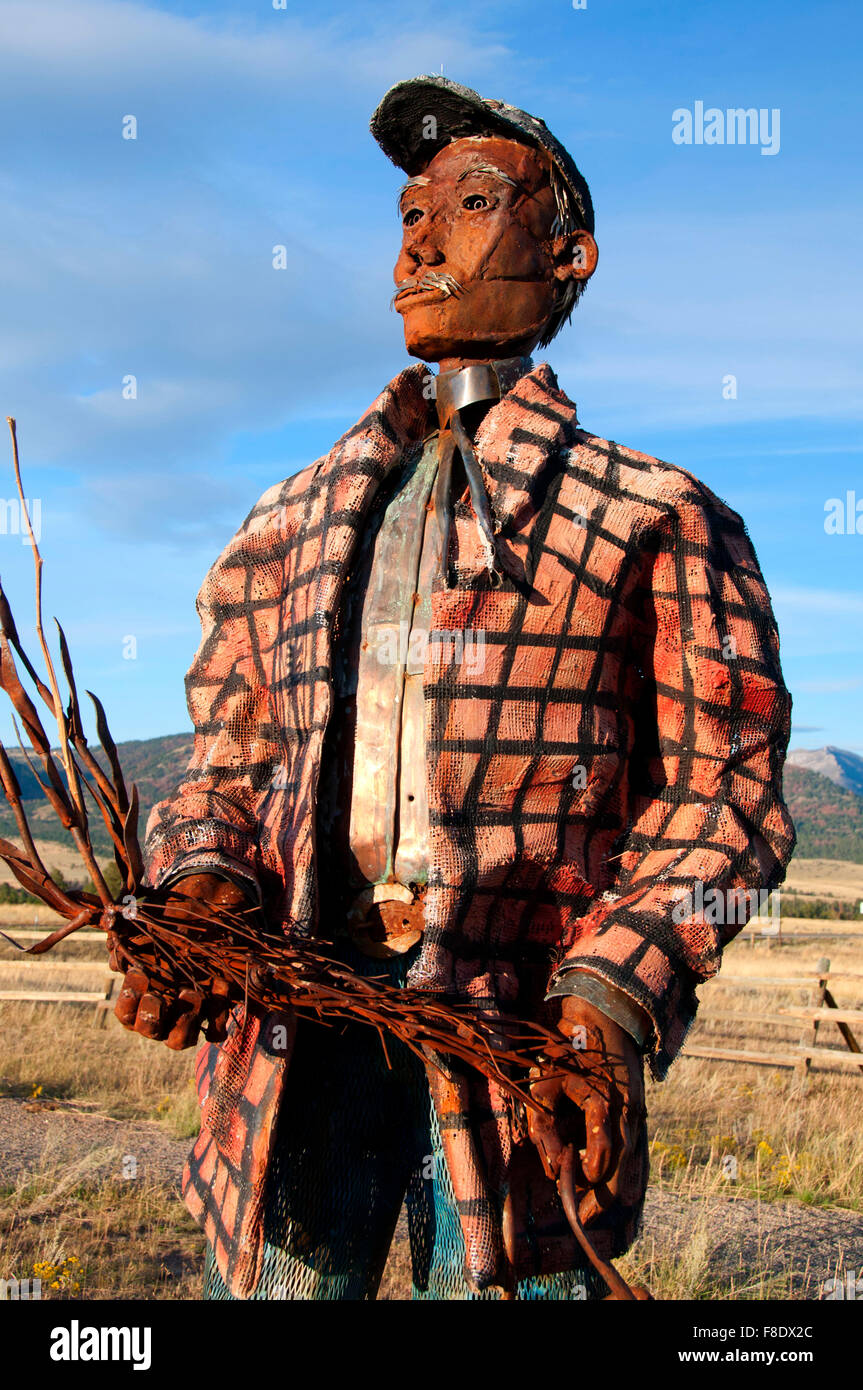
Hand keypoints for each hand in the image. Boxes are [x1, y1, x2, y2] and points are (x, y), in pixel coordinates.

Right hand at [107, 872, 251, 1050]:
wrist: (210, 911)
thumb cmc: (173, 918)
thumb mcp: (147, 920)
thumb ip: (123, 926)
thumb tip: (107, 922)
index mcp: (144, 991)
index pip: (127, 1015)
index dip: (129, 1001)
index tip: (138, 973)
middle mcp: (165, 1007)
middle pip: (149, 1031)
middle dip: (151, 1016)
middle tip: (159, 996)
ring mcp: (190, 1010)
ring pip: (179, 1041)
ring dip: (183, 1022)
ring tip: (192, 993)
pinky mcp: (218, 1007)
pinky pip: (214, 1029)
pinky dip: (217, 1013)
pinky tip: (221, 986)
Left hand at [527, 996, 646, 1226]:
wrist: (605, 1010)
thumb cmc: (568, 1043)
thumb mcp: (544, 1079)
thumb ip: (543, 1124)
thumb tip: (551, 1168)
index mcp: (607, 1104)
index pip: (602, 1157)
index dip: (582, 1175)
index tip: (564, 1182)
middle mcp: (629, 1114)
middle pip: (626, 1173)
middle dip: (604, 1200)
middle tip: (582, 1220)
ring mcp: (638, 1114)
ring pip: (637, 1167)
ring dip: (618, 1192)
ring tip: (598, 1215)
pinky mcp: (638, 1112)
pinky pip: (638, 1153)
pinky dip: (630, 1176)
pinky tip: (621, 1194)